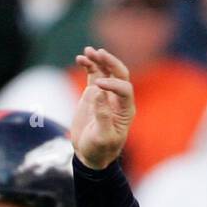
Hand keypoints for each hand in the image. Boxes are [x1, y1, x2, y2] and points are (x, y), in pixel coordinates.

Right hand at [71, 46, 135, 169]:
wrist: (89, 154)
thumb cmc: (99, 150)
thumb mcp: (102, 137)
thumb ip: (102, 115)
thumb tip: (99, 91)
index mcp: (126, 111)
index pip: (124, 89)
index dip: (113, 84)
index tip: (97, 85)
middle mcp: (118, 99)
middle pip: (120, 74)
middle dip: (111, 62)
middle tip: (99, 53)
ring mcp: (106, 94)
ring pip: (105, 70)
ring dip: (98, 59)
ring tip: (87, 52)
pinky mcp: (94, 92)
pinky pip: (93, 74)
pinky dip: (88, 64)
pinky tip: (80, 59)